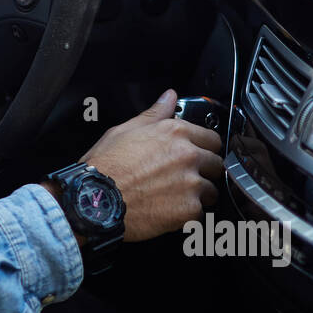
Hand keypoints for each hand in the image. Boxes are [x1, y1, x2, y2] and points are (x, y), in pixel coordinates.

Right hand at [68, 89, 223, 242]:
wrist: (95, 201)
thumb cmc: (105, 167)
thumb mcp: (125, 130)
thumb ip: (154, 114)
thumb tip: (168, 97)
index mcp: (175, 133)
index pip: (212, 138)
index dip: (204, 147)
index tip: (198, 154)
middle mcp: (188, 155)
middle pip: (216, 164)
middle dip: (205, 171)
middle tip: (185, 178)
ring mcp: (191, 184)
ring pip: (211, 191)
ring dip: (199, 195)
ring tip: (175, 197)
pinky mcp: (189, 210)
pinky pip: (199, 213)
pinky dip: (187, 215)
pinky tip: (169, 211)